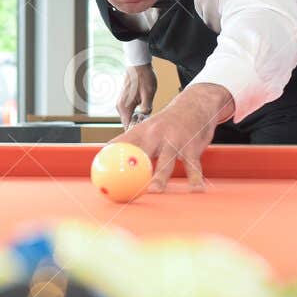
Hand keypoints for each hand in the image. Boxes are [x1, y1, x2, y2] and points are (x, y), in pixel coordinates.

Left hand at [112, 83, 233, 192]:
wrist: (195, 105)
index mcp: (142, 132)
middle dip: (132, 168)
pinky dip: (195, 178)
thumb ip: (132, 145)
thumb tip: (108, 159)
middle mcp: (156, 135)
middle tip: (123, 185)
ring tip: (155, 190)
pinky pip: (193, 165)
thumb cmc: (166, 123)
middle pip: (142, 154)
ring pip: (167, 161)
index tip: (100, 171)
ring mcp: (174, 140)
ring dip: (160, 177)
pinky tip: (196, 189)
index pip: (121, 144)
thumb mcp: (147, 129)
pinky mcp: (192, 147)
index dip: (109, 156)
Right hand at [116, 65, 157, 127]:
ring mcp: (121, 104)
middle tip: (149, 123)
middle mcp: (120, 107)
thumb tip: (145, 119)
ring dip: (137, 119)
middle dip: (138, 125)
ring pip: (129, 118)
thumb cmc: (143, 77)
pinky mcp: (124, 101)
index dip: (136, 131)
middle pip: (128, 123)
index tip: (145, 131)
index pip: (127, 127)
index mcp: (124, 107)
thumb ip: (146, 109)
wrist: (138, 65)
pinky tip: (145, 111)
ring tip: (148, 116)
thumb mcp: (148, 94)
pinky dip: (136, 114)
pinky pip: (129, 112)